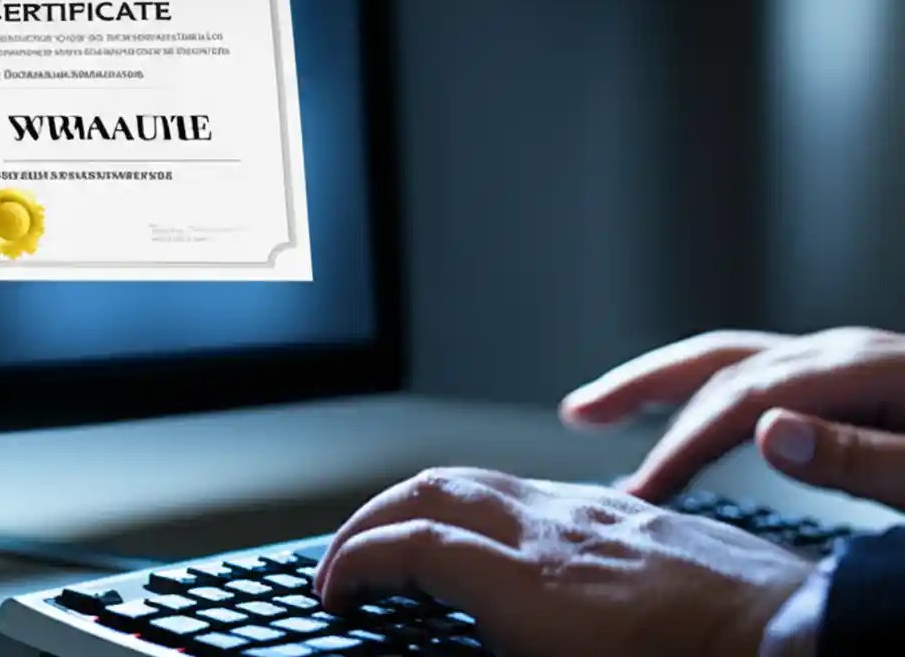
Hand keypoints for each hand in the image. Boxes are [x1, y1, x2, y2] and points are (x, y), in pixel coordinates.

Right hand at [313, 468, 811, 656]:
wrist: (785, 631)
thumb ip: (492, 646)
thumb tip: (455, 637)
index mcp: (528, 583)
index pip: (409, 546)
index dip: (353, 563)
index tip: (332, 589)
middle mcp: (546, 530)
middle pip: (427, 491)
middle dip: (367, 518)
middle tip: (342, 556)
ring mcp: (581, 509)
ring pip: (471, 478)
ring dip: (414, 501)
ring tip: (392, 536)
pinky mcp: (612, 506)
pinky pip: (517, 486)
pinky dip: (470, 502)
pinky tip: (478, 533)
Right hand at [560, 327, 904, 505]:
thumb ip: (859, 456)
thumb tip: (768, 433)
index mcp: (861, 368)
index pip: (741, 398)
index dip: (681, 443)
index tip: (640, 492)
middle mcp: (842, 353)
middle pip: (718, 360)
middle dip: (640, 385)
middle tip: (576, 413)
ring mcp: (845, 362)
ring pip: (729, 362)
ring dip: (660, 384)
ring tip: (600, 408)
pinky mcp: (850, 382)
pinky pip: (754, 378)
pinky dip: (702, 394)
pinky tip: (687, 418)